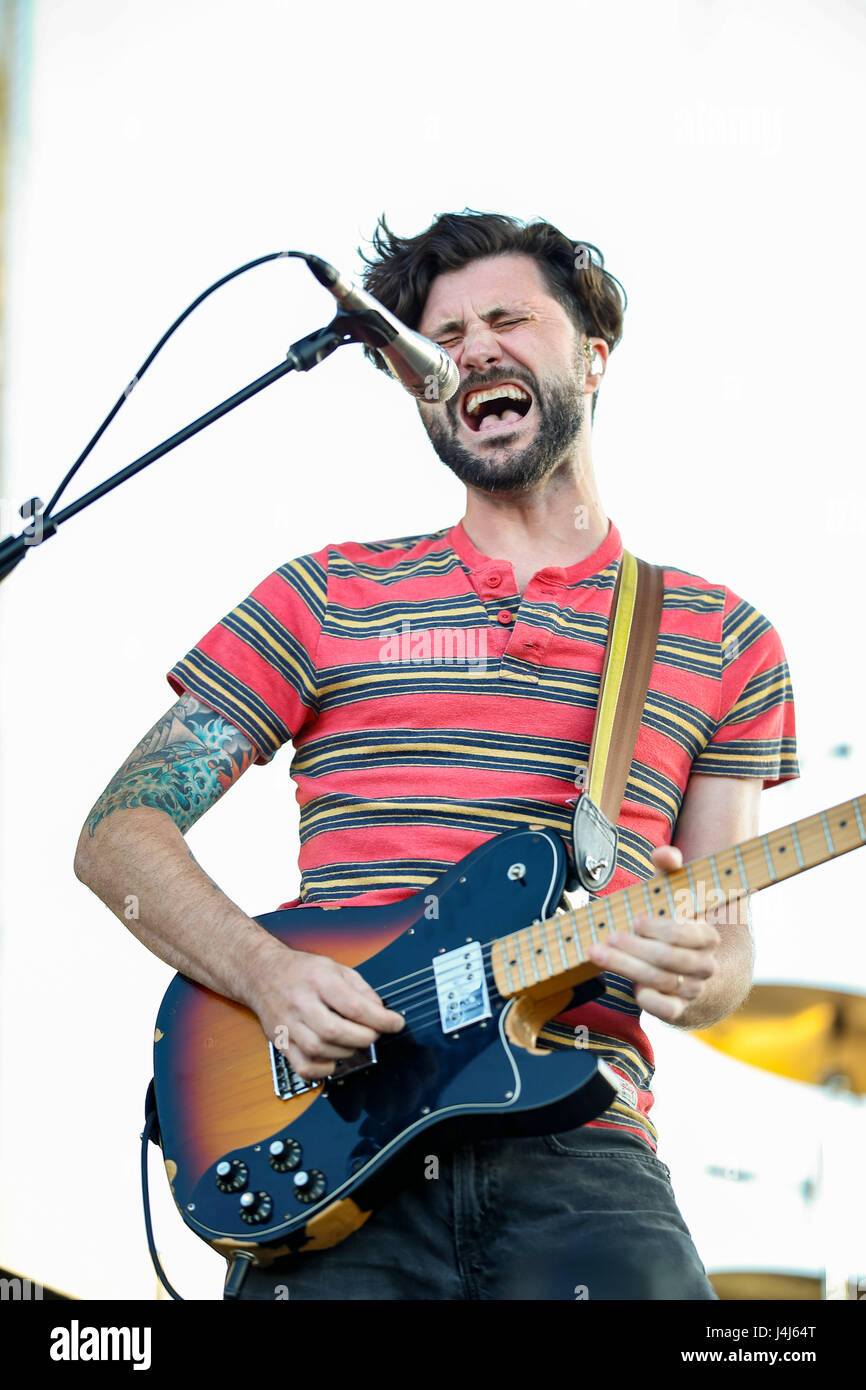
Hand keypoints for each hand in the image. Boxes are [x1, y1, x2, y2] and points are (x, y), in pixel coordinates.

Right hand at [249, 943, 405, 1079]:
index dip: (380, 1019)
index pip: (353, 1005)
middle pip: (335, 1031)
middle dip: (363, 1038)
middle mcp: (300, 1002)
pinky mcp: (280, 1041)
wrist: (261, 973)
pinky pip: (302, 1066)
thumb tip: (380, 1012)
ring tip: (354, 1042)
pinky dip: (323, 1069)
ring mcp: (287, 1024)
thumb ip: (360, 989)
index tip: (395, 1024)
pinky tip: (334, 1058)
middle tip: (373, 1034)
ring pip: (319, 1049)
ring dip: (346, 1052)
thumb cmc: (301, 971)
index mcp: (318, 979)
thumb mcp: (335, 968)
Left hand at [585, 845, 720, 1022]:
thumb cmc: (674, 926)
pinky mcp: (676, 1011)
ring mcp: (691, 990)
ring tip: (598, 951)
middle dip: (635, 947)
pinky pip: (664, 1010)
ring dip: (626, 966)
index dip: (660, 928)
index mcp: (707, 937)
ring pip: (661, 981)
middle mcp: (704, 966)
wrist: (692, 975)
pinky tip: (627, 985)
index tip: (635, 918)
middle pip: (669, 958)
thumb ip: (669, 870)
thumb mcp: (672, 896)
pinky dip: (645, 998)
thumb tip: (664, 853)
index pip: (688, 934)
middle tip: (610, 934)